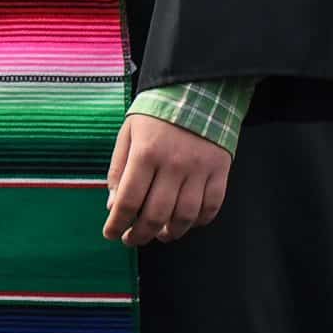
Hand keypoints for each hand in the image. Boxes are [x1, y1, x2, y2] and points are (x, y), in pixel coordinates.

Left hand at [104, 112, 230, 246]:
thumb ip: (118, 168)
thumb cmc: (155, 114)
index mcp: (145, 153)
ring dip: (171, 232)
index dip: (117, 222)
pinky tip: (186, 223)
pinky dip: (199, 221)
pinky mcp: (221, 171)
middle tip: (133, 240)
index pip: (128, 199)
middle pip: (156, 214)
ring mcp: (200, 170)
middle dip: (141, 234)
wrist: (197, 93)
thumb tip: (112, 204)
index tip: (111, 234)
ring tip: (160, 235)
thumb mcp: (127, 133)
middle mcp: (173, 164)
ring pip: (185, 216)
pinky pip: (212, 206)